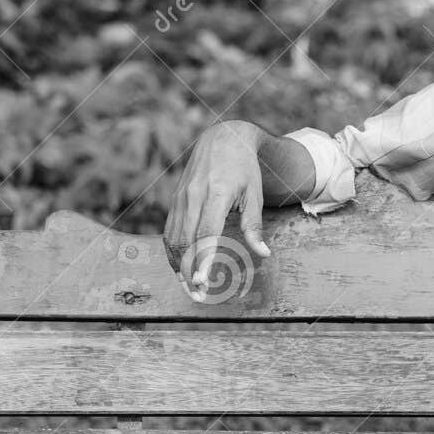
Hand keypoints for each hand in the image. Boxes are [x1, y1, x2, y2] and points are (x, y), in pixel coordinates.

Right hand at [163, 120, 273, 301]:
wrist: (223, 138)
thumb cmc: (244, 168)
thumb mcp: (255, 193)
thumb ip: (255, 225)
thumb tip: (263, 253)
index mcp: (217, 193)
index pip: (206, 232)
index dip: (203, 258)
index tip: (202, 281)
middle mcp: (194, 196)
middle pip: (186, 240)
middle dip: (190, 271)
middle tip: (199, 295)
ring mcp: (181, 198)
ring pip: (174, 238)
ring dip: (179, 266)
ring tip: (189, 287)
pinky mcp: (175, 200)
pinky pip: (169, 231)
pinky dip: (172, 252)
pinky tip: (180, 268)